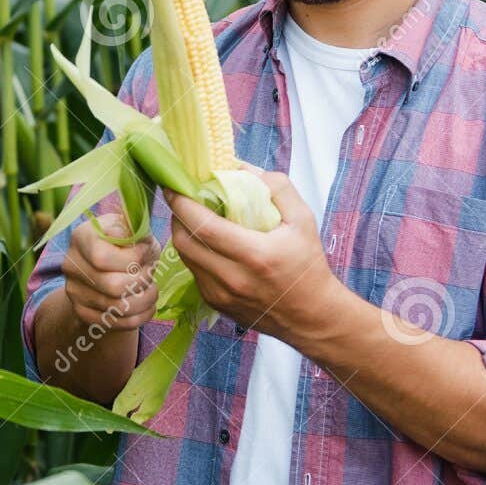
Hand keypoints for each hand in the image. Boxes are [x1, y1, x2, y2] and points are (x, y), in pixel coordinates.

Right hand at [60, 212, 160, 332]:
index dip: (132, 259)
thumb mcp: (132, 229)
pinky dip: (142, 315)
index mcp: (82, 237)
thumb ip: (135, 231)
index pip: (102, 258)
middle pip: (113, 286)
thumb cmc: (126, 243)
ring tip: (152, 288)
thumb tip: (133, 240)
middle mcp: (71, 265)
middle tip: (150, 273)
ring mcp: (74, 291)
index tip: (145, 251)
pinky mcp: (83, 313)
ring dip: (146, 299)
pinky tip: (147, 304)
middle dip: (142, 281)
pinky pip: (119, 323)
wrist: (109, 266)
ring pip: (118, 308)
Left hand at [164, 170, 345, 345]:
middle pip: (184, 242)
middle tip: (182, 198)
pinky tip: (207, 242)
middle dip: (177, 215)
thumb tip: (241, 167)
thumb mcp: (303, 220)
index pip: (203, 227)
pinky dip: (194, 252)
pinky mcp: (215, 303)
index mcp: (255, 255)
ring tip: (193, 216)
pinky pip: (194, 271)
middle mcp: (232, 278)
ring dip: (183, 233)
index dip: (182, 204)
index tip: (174, 185)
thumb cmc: (308, 266)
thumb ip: (276, 187)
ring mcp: (220, 295)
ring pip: (185, 257)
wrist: (311, 317)